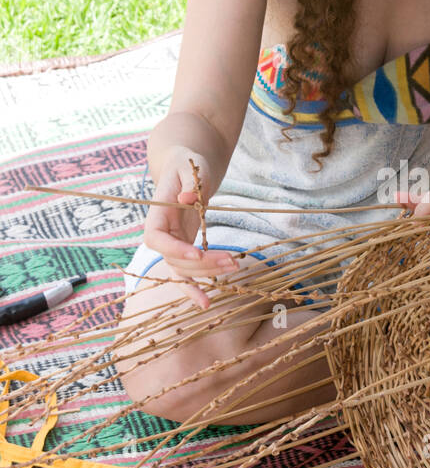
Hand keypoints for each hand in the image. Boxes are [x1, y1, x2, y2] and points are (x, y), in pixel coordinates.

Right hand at [143, 147, 237, 307]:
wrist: (186, 168)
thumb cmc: (188, 164)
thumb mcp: (190, 167)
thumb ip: (189, 182)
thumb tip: (188, 200)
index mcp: (156, 214)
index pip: (156, 238)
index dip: (174, 249)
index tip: (196, 252)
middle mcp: (160, 234)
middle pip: (174, 259)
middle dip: (202, 264)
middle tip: (232, 261)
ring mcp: (172, 244)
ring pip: (183, 269)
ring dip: (207, 272)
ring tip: (235, 266)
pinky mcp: (184, 249)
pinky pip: (186, 273)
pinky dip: (194, 288)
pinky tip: (206, 303)